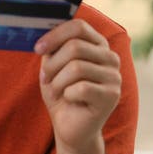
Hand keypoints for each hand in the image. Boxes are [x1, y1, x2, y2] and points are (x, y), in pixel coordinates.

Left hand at [34, 19, 121, 153]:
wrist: (70, 126)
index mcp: (98, 45)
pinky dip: (67, 95)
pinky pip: (81, 88)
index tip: (38, 48)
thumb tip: (42, 27)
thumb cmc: (61, 93)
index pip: (78, 27)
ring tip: (56, 91)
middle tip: (45, 78)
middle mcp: (110, 58)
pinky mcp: (112, 96)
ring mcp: (114, 77)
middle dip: (53, 64)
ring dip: (58, 81)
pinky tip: (70, 100)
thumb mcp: (53, 66)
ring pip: (76, 67)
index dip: (55, 35)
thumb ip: (53, 47)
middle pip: (75, 47)